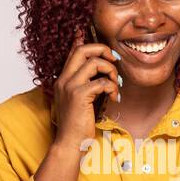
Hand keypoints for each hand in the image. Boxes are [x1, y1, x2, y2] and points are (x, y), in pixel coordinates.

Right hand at [51, 26, 120, 151]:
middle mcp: (64, 79)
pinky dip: (112, 88)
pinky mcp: (79, 95)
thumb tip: (101, 77)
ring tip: (116, 85)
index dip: (84, 41)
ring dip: (111, 71)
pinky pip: (101, 82)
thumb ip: (87, 87)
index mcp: (63, 80)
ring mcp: (70, 86)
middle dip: (102, 50)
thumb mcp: (80, 102)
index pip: (73, 53)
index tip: (93, 37)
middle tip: (115, 60)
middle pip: (82, 50)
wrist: (69, 143)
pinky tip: (114, 98)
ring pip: (94, 62)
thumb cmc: (77, 125)